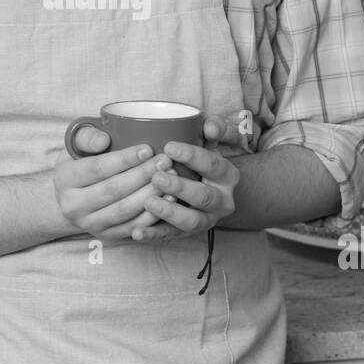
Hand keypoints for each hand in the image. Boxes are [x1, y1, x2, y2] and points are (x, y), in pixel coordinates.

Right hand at [52, 126, 172, 241]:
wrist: (74, 196)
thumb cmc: (82, 161)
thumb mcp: (76, 144)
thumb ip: (87, 136)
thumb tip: (104, 140)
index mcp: (64, 179)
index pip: (98, 168)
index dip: (124, 159)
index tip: (148, 149)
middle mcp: (73, 206)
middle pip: (113, 190)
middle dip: (143, 175)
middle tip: (165, 162)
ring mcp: (90, 224)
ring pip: (125, 210)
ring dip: (151, 194)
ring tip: (171, 177)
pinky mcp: (107, 235)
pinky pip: (133, 226)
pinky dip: (153, 214)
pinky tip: (170, 198)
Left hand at [131, 114, 242, 243]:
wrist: (212, 193)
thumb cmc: (204, 162)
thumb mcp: (212, 143)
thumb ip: (215, 129)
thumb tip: (210, 126)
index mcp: (227, 176)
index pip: (212, 165)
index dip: (191, 156)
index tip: (169, 147)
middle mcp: (221, 201)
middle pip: (203, 197)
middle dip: (180, 187)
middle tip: (157, 176)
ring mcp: (205, 220)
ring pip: (191, 221)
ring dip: (169, 213)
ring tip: (148, 202)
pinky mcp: (187, 233)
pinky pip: (171, 236)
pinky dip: (153, 235)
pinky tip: (136, 232)